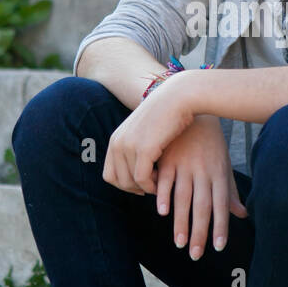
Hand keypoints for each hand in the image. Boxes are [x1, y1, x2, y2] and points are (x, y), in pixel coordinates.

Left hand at [102, 74, 193, 195]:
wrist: (178, 97)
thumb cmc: (167, 115)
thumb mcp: (144, 131)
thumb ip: (136, 147)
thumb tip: (136, 167)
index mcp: (115, 139)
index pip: (109, 175)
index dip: (124, 185)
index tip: (141, 185)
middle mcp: (117, 143)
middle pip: (117, 181)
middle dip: (134, 189)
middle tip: (151, 187)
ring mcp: (129, 146)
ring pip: (130, 182)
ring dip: (145, 187)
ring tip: (159, 182)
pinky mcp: (143, 149)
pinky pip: (142, 179)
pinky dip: (151, 185)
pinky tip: (162, 181)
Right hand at [154, 114, 247, 257]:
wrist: (193, 107)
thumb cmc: (211, 142)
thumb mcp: (223, 164)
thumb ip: (230, 191)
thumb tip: (243, 214)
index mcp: (219, 173)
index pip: (221, 205)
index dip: (220, 226)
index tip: (218, 247)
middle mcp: (203, 171)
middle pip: (202, 206)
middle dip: (199, 232)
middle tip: (195, 255)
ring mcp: (184, 165)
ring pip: (183, 197)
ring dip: (180, 222)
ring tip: (179, 243)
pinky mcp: (167, 159)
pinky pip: (165, 181)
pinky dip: (163, 196)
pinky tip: (162, 212)